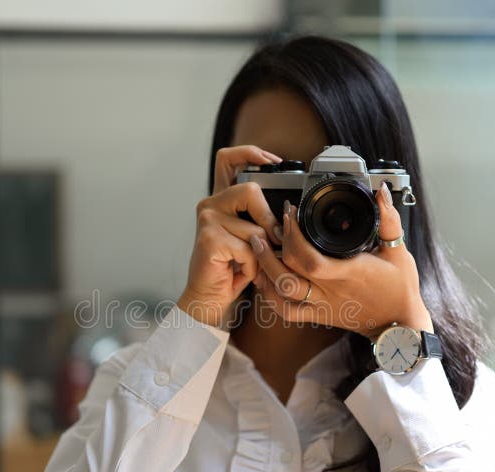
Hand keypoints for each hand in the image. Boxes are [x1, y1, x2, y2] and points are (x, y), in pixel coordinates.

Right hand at [177, 145, 282, 326]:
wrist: (210, 296)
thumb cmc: (232, 267)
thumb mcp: (251, 237)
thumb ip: (261, 217)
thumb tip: (288, 211)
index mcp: (221, 199)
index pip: (228, 158)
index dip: (251, 152)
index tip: (274, 161)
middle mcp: (210, 204)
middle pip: (249, 190)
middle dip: (268, 218)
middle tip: (273, 238)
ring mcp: (207, 220)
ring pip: (254, 227)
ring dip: (262, 252)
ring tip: (252, 264)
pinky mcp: (209, 239)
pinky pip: (248, 248)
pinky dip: (253, 266)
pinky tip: (243, 272)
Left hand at [249, 182, 433, 340]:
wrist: (399, 325)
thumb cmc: (399, 288)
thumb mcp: (399, 251)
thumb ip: (389, 221)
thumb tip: (382, 192)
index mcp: (349, 273)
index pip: (310, 259)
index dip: (293, 237)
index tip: (290, 213)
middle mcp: (331, 291)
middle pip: (290, 272)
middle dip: (273, 245)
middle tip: (269, 223)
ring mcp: (321, 306)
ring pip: (282, 292)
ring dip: (265, 268)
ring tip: (257, 245)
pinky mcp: (317, 316)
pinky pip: (286, 311)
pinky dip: (269, 294)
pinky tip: (263, 276)